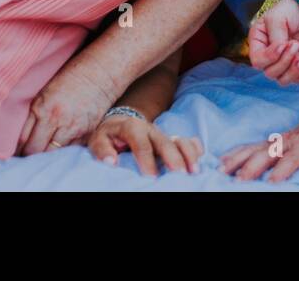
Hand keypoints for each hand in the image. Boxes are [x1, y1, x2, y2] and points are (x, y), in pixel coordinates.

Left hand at [19, 60, 118, 155]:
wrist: (101, 72)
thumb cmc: (70, 78)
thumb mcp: (45, 93)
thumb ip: (33, 115)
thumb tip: (22, 139)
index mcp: (42, 108)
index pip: (23, 140)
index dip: (18, 150)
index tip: (17, 152)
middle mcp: (57, 119)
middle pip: (36, 151)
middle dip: (30, 155)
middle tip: (29, 154)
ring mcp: (73, 127)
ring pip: (54, 154)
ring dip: (48, 154)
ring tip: (46, 149)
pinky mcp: (87, 132)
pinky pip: (71, 150)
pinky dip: (65, 150)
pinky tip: (63, 144)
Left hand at [88, 113, 202, 176]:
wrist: (121, 121)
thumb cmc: (109, 135)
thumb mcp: (98, 139)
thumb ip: (102, 150)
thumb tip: (112, 162)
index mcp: (132, 127)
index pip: (141, 143)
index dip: (147, 160)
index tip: (151, 178)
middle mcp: (151, 129)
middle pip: (166, 142)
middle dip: (174, 158)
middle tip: (180, 175)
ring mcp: (164, 133)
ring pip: (180, 140)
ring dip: (189, 155)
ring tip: (195, 171)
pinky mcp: (172, 137)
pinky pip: (189, 140)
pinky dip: (196, 149)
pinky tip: (200, 162)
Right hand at [220, 113, 298, 182]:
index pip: (295, 156)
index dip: (284, 168)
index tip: (273, 181)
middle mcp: (289, 140)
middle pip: (268, 153)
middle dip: (253, 166)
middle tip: (240, 182)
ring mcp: (276, 140)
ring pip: (254, 148)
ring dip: (238, 159)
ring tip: (223, 171)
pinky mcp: (269, 142)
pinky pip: (249, 147)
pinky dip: (235, 154)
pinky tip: (222, 162)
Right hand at [248, 0, 298, 85]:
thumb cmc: (290, 10)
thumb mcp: (277, 20)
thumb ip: (276, 39)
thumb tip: (281, 53)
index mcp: (258, 42)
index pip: (257, 61)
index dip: (270, 57)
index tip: (283, 44)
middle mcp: (268, 55)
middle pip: (270, 73)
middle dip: (285, 61)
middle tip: (296, 44)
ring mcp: (283, 61)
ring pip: (282, 80)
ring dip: (294, 71)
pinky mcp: (298, 64)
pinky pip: (298, 79)